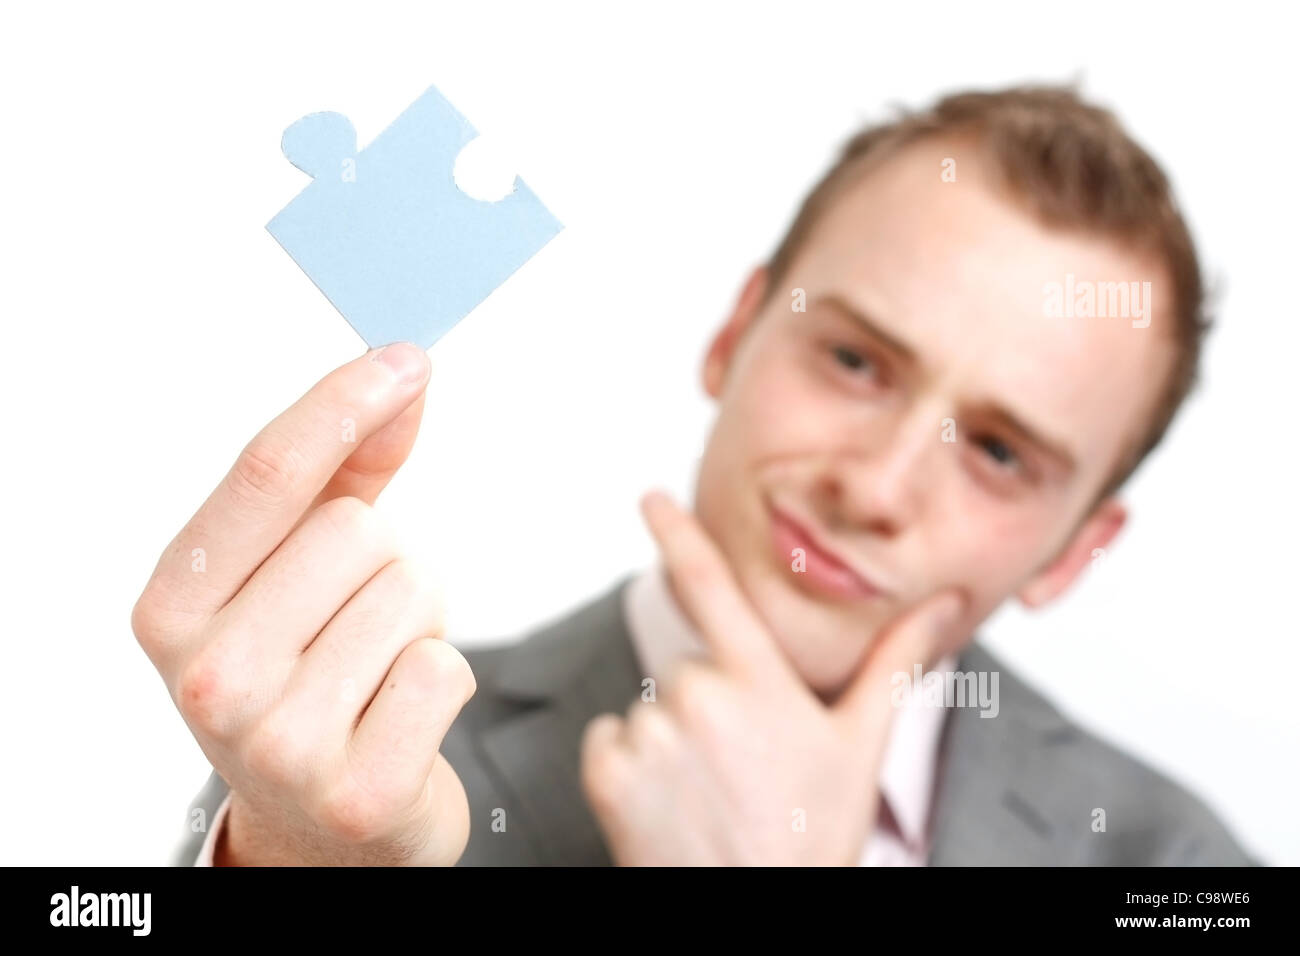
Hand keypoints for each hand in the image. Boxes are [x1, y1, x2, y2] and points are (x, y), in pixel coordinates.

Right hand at [132, 344, 475, 865]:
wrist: (320, 825)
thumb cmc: (307, 673)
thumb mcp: (297, 571)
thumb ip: (345, 469)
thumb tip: (400, 373)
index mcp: (174, 606)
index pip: (267, 475)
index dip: (341, 404)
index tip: (405, 358)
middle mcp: (208, 676)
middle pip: (360, 533)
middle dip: (387, 564)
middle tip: (357, 625)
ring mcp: (278, 742)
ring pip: (412, 594)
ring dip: (420, 623)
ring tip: (376, 672)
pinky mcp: (358, 792)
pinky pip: (445, 670)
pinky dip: (443, 682)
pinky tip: (400, 720)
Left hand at [580, 491, 967, 864]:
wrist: (756, 910)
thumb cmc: (813, 830)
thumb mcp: (860, 744)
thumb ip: (895, 661)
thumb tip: (944, 601)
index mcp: (759, 679)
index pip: (711, 585)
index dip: (677, 533)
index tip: (650, 496)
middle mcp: (697, 694)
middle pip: (688, 668)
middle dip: (710, 704)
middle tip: (743, 765)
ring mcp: (649, 734)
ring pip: (649, 708)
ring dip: (671, 738)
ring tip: (709, 792)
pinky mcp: (608, 772)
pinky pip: (610, 738)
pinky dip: (630, 764)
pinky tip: (670, 802)